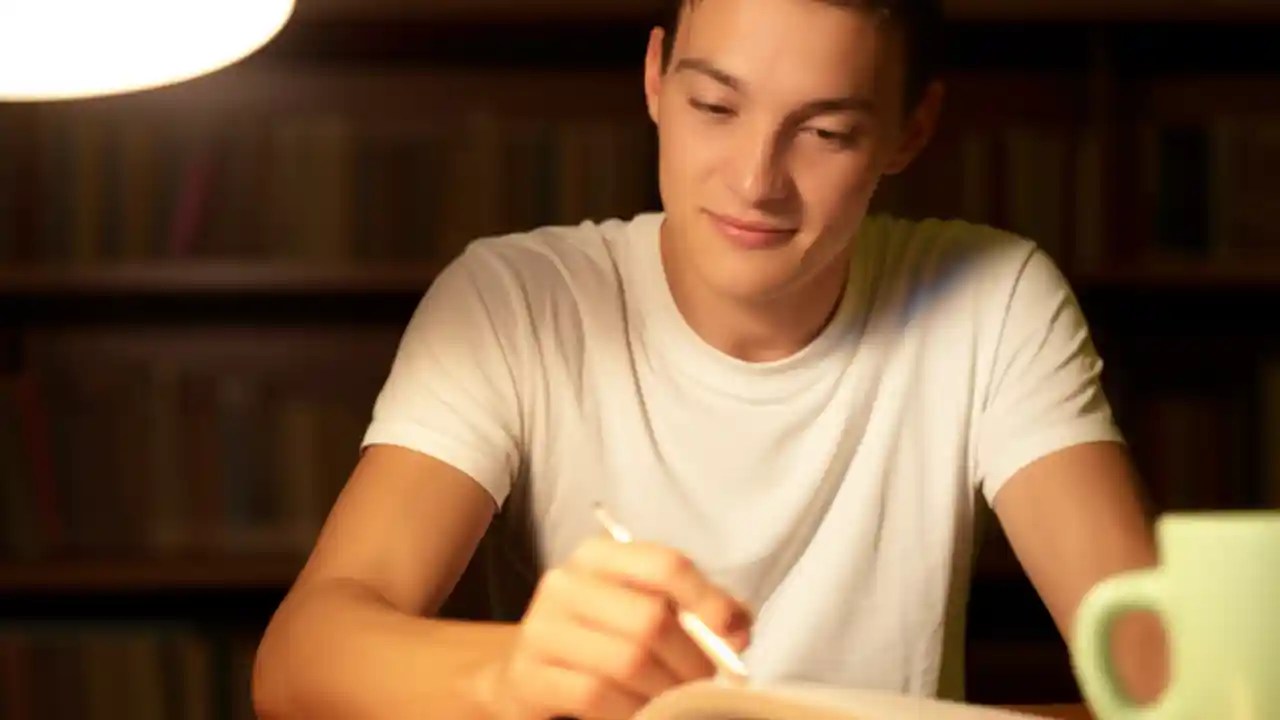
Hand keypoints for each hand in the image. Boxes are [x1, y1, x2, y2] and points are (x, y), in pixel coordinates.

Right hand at [488, 536, 751, 719]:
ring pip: (627, 660)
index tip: (737, 635)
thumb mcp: (645, 612)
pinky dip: (631, 711)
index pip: (665, 565)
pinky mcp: (529, 676)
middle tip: (705, 682)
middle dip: (692, 659)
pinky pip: (595, 695)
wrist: (530, 678)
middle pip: (650, 618)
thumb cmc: (601, 641)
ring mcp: (541, 629)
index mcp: (598, 556)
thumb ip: (697, 614)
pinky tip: (640, 715)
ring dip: (665, 690)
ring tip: (674, 701)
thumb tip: (740, 631)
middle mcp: (565, 583)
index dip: (708, 600)